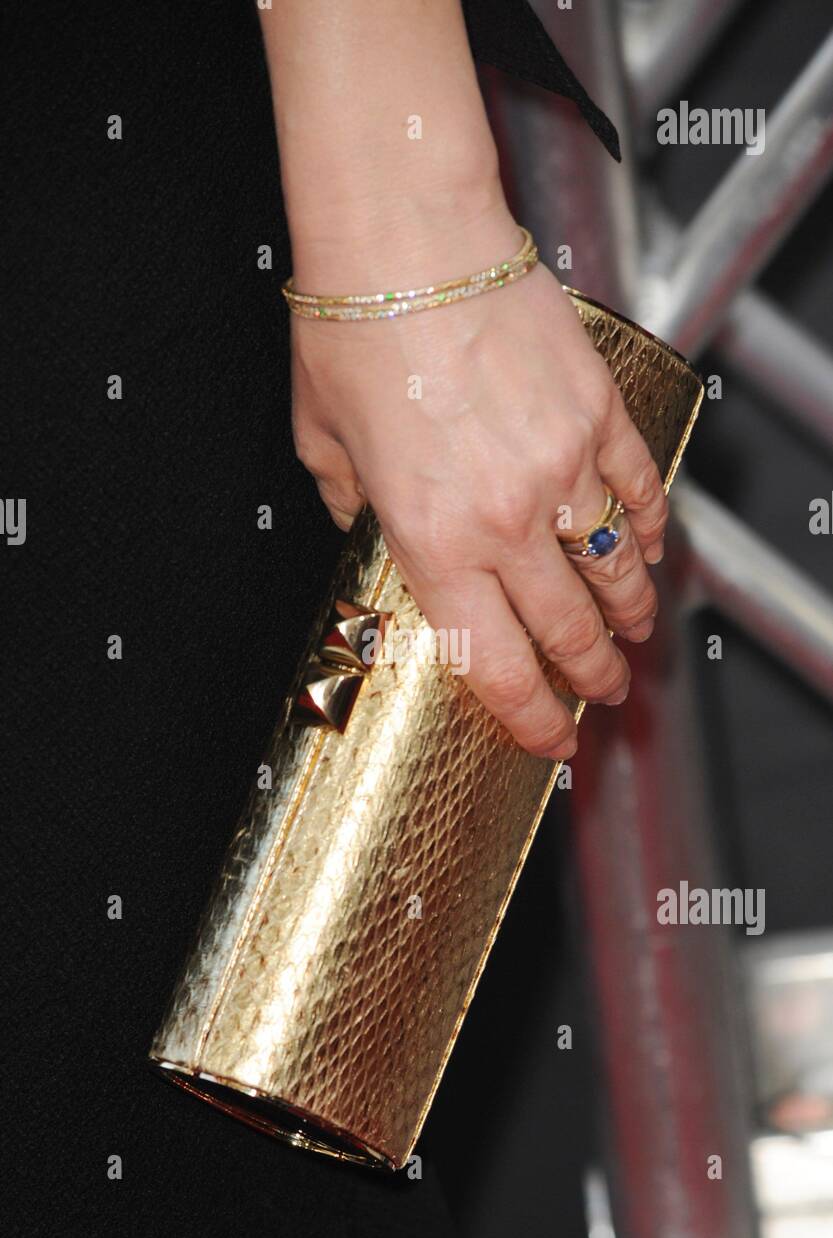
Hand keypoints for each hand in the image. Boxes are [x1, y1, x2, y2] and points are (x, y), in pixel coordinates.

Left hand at [290, 218, 666, 760]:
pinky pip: (637, 490)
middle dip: (593, 676)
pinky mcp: (596, 414)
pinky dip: (648, 529)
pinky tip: (647, 549)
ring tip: (636, 634)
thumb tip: (365, 527)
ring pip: (615, 569)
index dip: (530, 718)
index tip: (551, 742)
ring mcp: (561, 467)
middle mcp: (504, 519)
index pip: (495, 664)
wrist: (407, 237)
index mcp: (431, 541)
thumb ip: (349, 506)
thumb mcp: (322, 444)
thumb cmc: (352, 332)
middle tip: (605, 693)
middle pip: (569, 629)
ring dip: (631, 613)